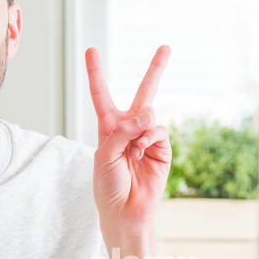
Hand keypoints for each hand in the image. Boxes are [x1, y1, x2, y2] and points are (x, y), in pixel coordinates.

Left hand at [84, 45, 171, 243]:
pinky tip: (141, 152)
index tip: (92, 50)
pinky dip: (150, 138)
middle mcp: (129, 129)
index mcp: (108, 129)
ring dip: (141, 128)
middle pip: (143, 93)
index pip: (101, 95)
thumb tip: (148, 114)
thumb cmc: (108, 186)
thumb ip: (122, 132)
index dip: (96, 73)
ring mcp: (148, 137)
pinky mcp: (162, 148)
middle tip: (166, 46)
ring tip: (133, 150)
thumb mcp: (104, 157)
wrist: (126, 212)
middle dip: (155, 70)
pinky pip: (159, 130)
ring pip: (150, 113)